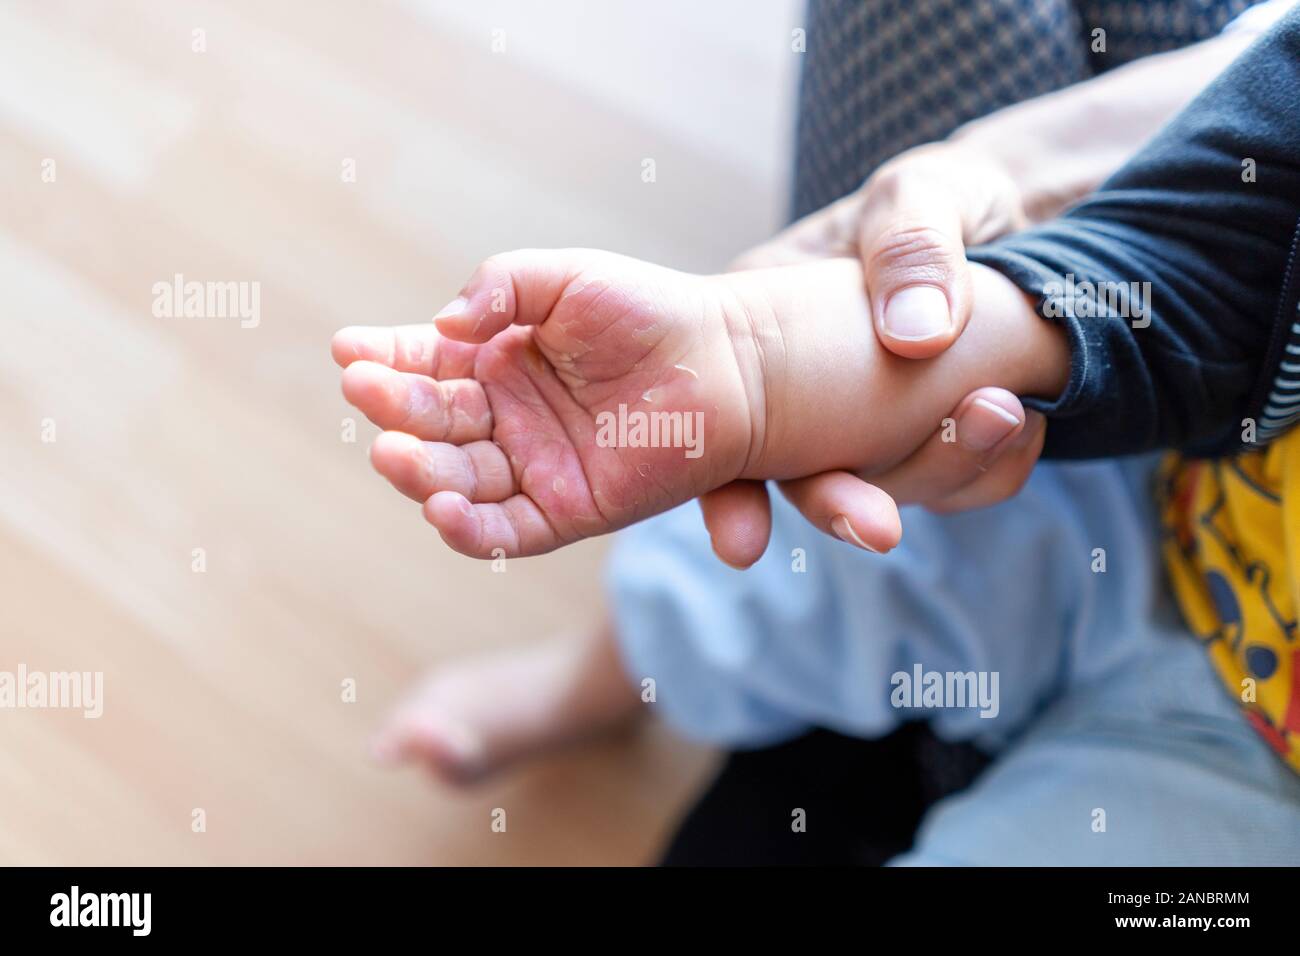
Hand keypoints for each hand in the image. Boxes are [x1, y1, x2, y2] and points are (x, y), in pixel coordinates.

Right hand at [332, 249, 763, 557]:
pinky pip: (508, 530)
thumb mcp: (567, 277)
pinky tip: (439, 510)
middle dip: (395, 409)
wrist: (727, 359)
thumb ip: (501, 285)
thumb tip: (444, 325)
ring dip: (419, 472)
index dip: (384, 359)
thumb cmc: (648, 309)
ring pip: (459, 479)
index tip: (348, 350)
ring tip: (393, 454)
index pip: (424, 363)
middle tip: (366, 392)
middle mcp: (506, 417)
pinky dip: (470, 529)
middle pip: (433, 423)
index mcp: (497, 359)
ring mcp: (534, 466)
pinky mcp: (568, 510)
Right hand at [701, 141, 1047, 568]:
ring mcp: (861, 429)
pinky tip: (1025, 428)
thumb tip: (910, 336)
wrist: (1027, 228)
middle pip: (798, 477)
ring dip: (942, 471)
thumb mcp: (925, 196)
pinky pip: (949, 486)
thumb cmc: (948, 200)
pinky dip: (989, 468)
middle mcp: (798, 392)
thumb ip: (913, 248)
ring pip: (883, 489)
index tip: (743, 544)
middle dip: (839, 505)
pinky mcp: (922, 446)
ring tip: (1008, 417)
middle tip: (878, 529)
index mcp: (761, 325)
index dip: (724, 491)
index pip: (718, 423)